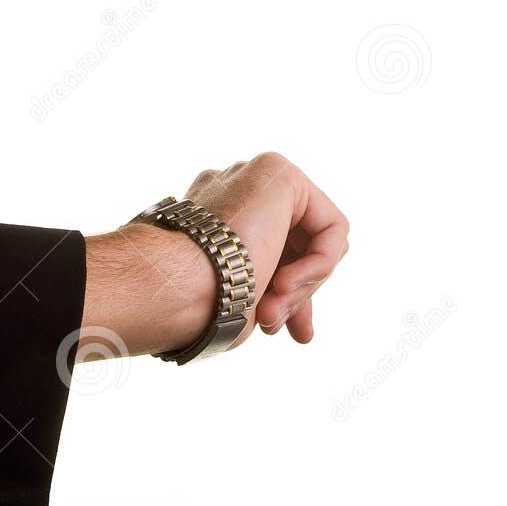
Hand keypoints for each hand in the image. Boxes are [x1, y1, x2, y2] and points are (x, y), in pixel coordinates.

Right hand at [184, 151, 348, 344]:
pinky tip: (285, 283)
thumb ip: (269, 290)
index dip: (285, 293)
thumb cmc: (198, 301)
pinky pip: (330, 226)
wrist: (176, 284)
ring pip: (315, 239)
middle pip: (297, 243)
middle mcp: (234, 188)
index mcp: (214, 215)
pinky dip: (318, 265)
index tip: (274, 327)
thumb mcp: (240, 298)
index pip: (272, 249)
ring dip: (303, 285)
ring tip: (275, 312)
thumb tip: (302, 323)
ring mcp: (254, 176)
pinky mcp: (279, 172)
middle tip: (294, 333)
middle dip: (300, 292)